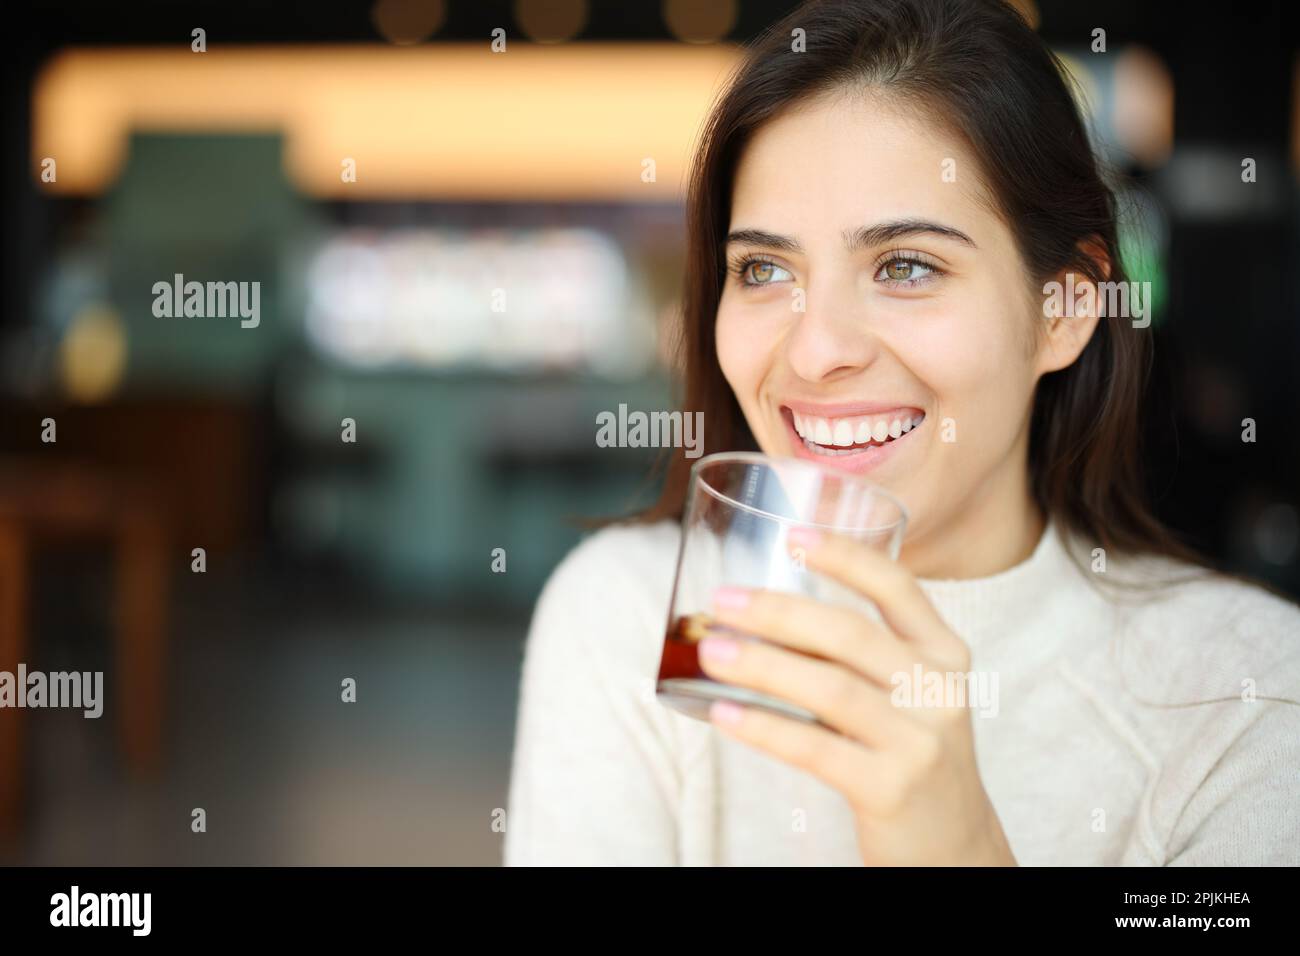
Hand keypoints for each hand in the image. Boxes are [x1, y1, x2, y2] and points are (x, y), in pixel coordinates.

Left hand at [696, 526, 1016, 865]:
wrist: (953, 844)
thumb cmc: (909, 751)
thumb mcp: (907, 692)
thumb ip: (859, 654)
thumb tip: (762, 614)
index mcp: (944, 654)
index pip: (898, 588)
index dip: (844, 556)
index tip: (793, 533)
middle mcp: (939, 691)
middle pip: (850, 634)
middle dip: (778, 611)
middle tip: (722, 602)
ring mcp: (919, 742)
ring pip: (829, 688)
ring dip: (762, 664)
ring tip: (711, 652)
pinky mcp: (891, 788)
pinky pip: (815, 748)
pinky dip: (763, 727)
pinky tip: (723, 714)